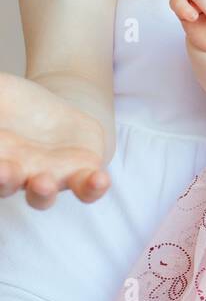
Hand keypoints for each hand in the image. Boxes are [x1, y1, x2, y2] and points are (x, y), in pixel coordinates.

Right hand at [0, 72, 109, 209]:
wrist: (52, 110)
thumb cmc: (10, 105)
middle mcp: (14, 175)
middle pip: (4, 185)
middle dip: (3, 180)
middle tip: (3, 170)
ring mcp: (47, 177)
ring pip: (41, 195)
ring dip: (42, 192)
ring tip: (43, 182)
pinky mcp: (80, 173)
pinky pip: (85, 188)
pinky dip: (92, 188)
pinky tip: (100, 180)